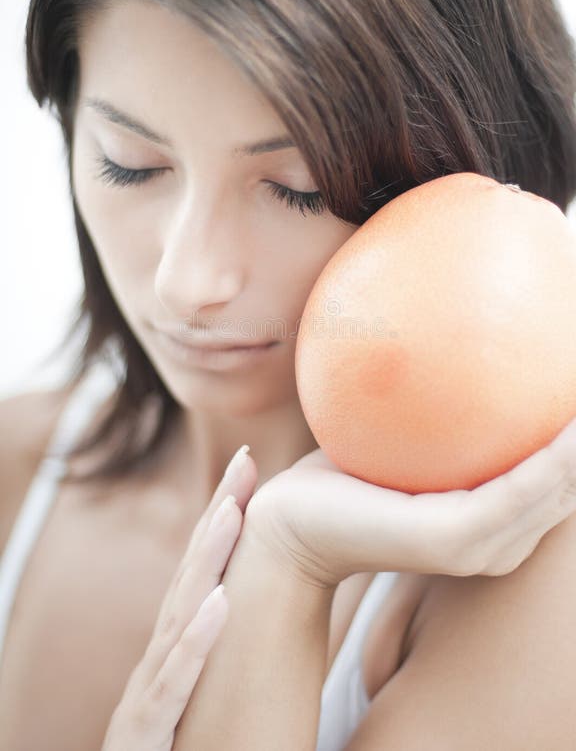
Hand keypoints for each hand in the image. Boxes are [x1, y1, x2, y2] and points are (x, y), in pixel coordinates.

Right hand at [102, 446, 257, 750]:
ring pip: (179, 616)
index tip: (252, 467)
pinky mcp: (146, 734)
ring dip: (207, 560)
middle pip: (191, 574)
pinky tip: (220, 604)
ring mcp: (150, 691)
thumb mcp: (207, 691)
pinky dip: (195, 644)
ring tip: (234, 510)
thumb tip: (258, 602)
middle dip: (220, 514)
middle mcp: (161, 657)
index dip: (226, 515)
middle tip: (246, 460)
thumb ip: (227, 650)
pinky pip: (172, 685)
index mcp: (179, 645)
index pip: (205, 568)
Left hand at [244, 417, 575, 588]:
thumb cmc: (342, 476)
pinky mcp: (453, 537)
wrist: (290, 524)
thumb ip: (433, 408)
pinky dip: (554, 455)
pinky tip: (572, 416)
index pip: (556, 483)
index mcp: (494, 526)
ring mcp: (479, 546)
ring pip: (559, 490)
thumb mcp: (395, 436)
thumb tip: (448, 342)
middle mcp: (499, 543)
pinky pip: (518, 489)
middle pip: (571, 488)